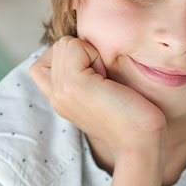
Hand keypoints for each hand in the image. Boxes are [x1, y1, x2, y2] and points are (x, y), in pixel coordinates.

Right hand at [29, 37, 166, 165]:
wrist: (140, 142)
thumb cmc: (132, 115)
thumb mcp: (99, 92)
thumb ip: (83, 74)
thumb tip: (81, 44)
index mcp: (58, 98)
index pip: (44, 61)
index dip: (73, 58)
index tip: (97, 81)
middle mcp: (54, 95)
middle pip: (58, 47)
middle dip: (84, 53)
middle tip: (104, 82)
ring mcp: (60, 90)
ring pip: (65, 44)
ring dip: (90, 53)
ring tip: (106, 81)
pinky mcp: (73, 84)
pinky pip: (74, 45)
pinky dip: (94, 54)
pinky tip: (108, 79)